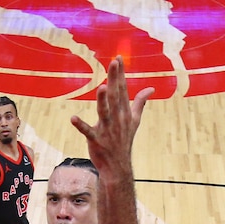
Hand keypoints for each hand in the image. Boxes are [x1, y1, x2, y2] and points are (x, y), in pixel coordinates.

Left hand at [69, 56, 153, 171]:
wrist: (118, 166)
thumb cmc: (124, 141)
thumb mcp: (135, 121)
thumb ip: (140, 103)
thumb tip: (151, 89)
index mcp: (124, 112)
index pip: (123, 89)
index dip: (120, 74)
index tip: (118, 58)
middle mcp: (117, 118)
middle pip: (116, 95)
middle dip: (115, 79)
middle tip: (113, 62)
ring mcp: (107, 129)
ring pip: (105, 112)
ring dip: (103, 100)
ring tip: (102, 87)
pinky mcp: (96, 140)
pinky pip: (88, 132)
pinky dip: (81, 126)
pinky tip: (73, 118)